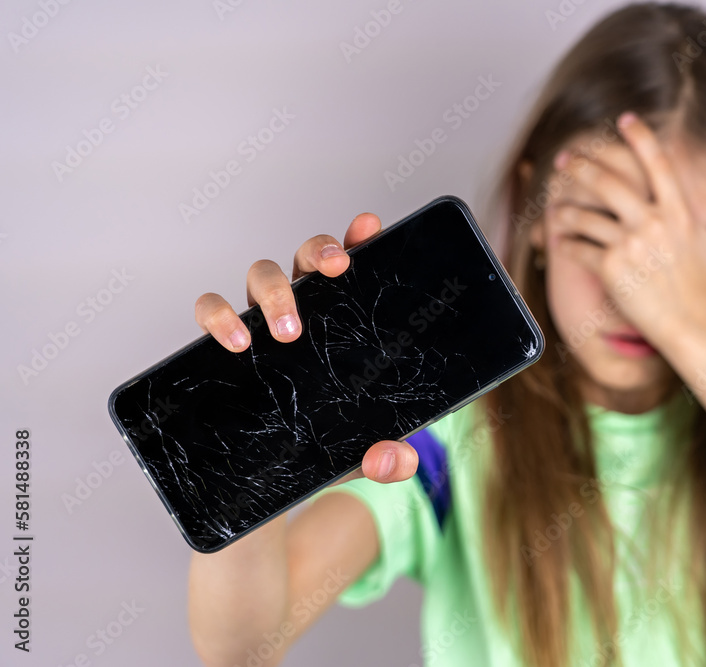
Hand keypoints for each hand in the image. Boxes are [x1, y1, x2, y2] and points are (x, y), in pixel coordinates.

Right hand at [193, 212, 418, 483]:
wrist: (278, 478)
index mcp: (341, 317)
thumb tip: (393, 460)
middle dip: (318, 251)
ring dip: (273, 291)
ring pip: (260, 275)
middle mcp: (302, 308)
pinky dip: (218, 316)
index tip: (368, 226)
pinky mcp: (224, 343)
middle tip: (335, 271)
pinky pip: (210, 310)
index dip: (358, 239)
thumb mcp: (366, 452)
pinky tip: (234, 339)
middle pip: (306, 257)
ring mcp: (261, 321)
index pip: (351, 265)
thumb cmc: (329, 444)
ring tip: (286, 330)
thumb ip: (390, 457)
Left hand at [547, 112, 705, 351]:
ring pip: (587, 216)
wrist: (692, 327)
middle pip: (609, 182)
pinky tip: (558, 242)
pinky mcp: (610, 267)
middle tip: (565, 160)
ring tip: (557, 209)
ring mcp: (630, 244)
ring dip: (567, 210)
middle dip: (582, 167)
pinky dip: (565, 244)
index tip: (624, 120)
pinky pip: (579, 248)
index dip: (639, 136)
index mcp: (679, 212)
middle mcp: (653, 223)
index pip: (658, 162)